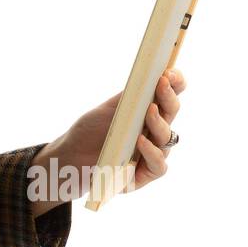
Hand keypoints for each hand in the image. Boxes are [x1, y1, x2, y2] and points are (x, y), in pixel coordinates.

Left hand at [30, 69, 185, 210]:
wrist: (71, 156)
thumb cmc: (90, 131)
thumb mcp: (109, 108)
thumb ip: (130, 96)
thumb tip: (149, 76)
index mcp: (148, 110)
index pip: (170, 95)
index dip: (176, 82)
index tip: (170, 72)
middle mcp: (155, 130)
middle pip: (172, 112)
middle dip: (169, 96)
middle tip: (162, 83)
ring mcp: (153, 152)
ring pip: (168, 137)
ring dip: (159, 122)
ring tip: (149, 111)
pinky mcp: (146, 174)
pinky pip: (159, 164)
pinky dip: (151, 151)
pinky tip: (141, 141)